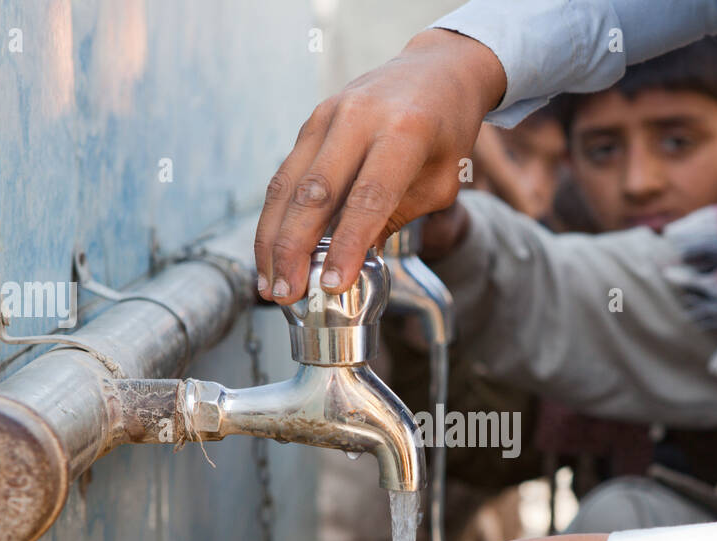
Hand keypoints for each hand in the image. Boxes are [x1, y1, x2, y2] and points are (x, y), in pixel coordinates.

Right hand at [254, 28, 505, 303]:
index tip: (332, 284)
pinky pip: (285, 176)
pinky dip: (275, 219)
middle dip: (295, 249)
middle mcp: (359, 118)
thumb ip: (396, 218)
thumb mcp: (440, 181)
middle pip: (316, 192)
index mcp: (404, 131)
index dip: (347, 244)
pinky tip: (271, 254)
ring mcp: (328, 116)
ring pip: (287, 185)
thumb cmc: (445, 134)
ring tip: (271, 284)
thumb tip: (351, 263)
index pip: (369, 197)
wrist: (437, 71)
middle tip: (287, 293)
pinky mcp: (311, 123)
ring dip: (273, 240)